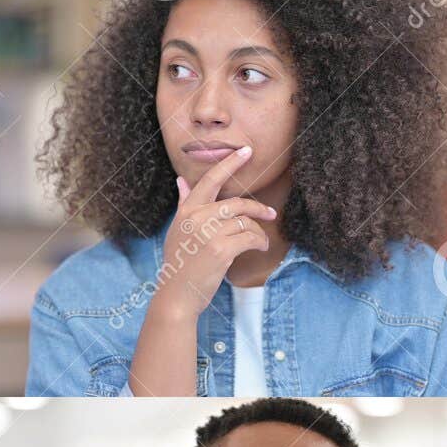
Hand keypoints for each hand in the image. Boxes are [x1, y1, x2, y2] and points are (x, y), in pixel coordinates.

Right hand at [152, 147, 276, 321]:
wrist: (176, 295)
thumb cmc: (180, 265)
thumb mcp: (178, 231)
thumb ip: (184, 204)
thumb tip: (181, 181)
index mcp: (186, 211)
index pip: (210, 180)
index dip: (230, 163)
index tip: (246, 151)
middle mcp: (196, 218)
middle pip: (237, 203)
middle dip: (258, 209)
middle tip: (270, 214)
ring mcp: (208, 233)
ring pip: (245, 222)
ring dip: (258, 232)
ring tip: (260, 242)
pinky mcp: (220, 249)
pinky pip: (250, 238)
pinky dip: (260, 242)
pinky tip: (261, 248)